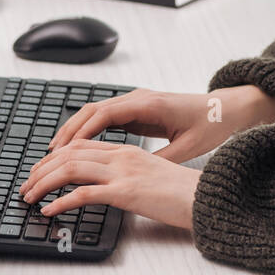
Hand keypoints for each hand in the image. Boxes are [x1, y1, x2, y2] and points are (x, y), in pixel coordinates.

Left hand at [19, 140, 201, 229]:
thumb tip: (111, 185)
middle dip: (42, 168)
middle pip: (70, 153)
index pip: (81, 145)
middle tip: (26, 185)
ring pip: (70, 169)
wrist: (206, 196)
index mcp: (127, 149)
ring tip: (29, 197)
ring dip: (44, 183)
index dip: (55, 156)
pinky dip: (61, 202)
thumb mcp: (153, 173)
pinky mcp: (126, 190)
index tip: (40, 170)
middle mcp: (122, 155)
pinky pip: (83, 193)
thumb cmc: (183, 190)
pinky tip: (50, 210)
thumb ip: (130, 173)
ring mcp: (123, 171)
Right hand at [43, 84, 274, 162]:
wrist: (226, 108)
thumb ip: (160, 159)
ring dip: (75, 129)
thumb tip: (137, 176)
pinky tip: (78, 146)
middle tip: (48, 153)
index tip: (62, 149)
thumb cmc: (210, 124)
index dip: (80, 131)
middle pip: (92, 110)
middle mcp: (138, 98)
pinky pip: (106, 117)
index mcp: (148, 104)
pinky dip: (89, 129)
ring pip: (96, 112)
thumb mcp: (188, 148)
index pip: (104, 113)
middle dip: (68, 130)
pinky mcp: (138, 109)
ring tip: (55, 151)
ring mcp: (136, 102)